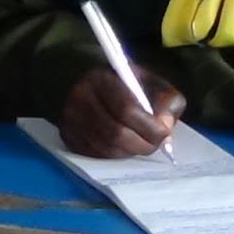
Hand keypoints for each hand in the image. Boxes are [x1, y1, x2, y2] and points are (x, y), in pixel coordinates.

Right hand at [60, 67, 186, 158]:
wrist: (84, 81)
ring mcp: (70, 119)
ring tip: (140, 145)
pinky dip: (115, 155)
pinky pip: (95, 154)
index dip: (150, 127)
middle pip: (116, 133)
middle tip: (154, 145)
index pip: (127, 110)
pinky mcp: (67, 135)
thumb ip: (166, 101)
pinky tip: (124, 147)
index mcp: (102, 78)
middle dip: (142, 144)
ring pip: (106, 148)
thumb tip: (166, 130)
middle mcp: (81, 98)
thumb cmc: (123, 82)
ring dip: (129, 152)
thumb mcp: (150, 81)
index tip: (164, 133)